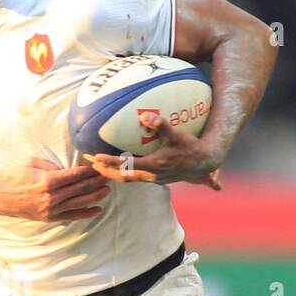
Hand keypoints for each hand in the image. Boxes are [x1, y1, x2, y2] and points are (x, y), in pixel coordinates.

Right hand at [3, 157, 110, 220]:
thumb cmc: (13, 175)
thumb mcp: (32, 162)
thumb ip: (52, 165)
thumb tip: (68, 169)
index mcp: (49, 180)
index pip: (77, 175)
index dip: (91, 171)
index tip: (100, 166)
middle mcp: (52, 196)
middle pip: (82, 188)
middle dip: (97, 182)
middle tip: (109, 177)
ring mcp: (51, 209)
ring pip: (80, 202)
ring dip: (96, 196)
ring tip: (107, 191)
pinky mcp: (49, 218)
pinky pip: (72, 216)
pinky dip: (86, 213)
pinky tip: (97, 209)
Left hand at [86, 112, 221, 190]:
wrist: (206, 164)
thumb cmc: (192, 148)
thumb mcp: (178, 135)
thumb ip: (161, 125)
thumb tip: (145, 116)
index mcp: (154, 166)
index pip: (126, 166)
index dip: (109, 163)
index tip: (95, 158)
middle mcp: (152, 175)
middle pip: (122, 177)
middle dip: (105, 172)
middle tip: (89, 164)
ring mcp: (154, 179)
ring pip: (128, 179)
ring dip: (113, 174)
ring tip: (99, 167)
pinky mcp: (157, 178)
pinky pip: (136, 177)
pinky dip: (124, 173)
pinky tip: (119, 165)